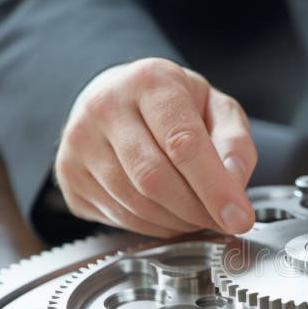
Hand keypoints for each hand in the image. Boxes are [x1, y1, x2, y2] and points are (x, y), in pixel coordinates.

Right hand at [55, 57, 256, 236]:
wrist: (119, 97)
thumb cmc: (173, 104)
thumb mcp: (217, 108)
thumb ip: (235, 143)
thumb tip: (234, 182)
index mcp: (149, 82)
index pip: (183, 143)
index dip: (215, 188)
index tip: (239, 217)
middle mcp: (105, 107)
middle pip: (155, 180)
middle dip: (197, 211)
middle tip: (222, 219)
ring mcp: (78, 142)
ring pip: (136, 204)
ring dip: (178, 222)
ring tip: (198, 213)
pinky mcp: (68, 175)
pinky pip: (120, 217)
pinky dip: (155, 226)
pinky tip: (170, 213)